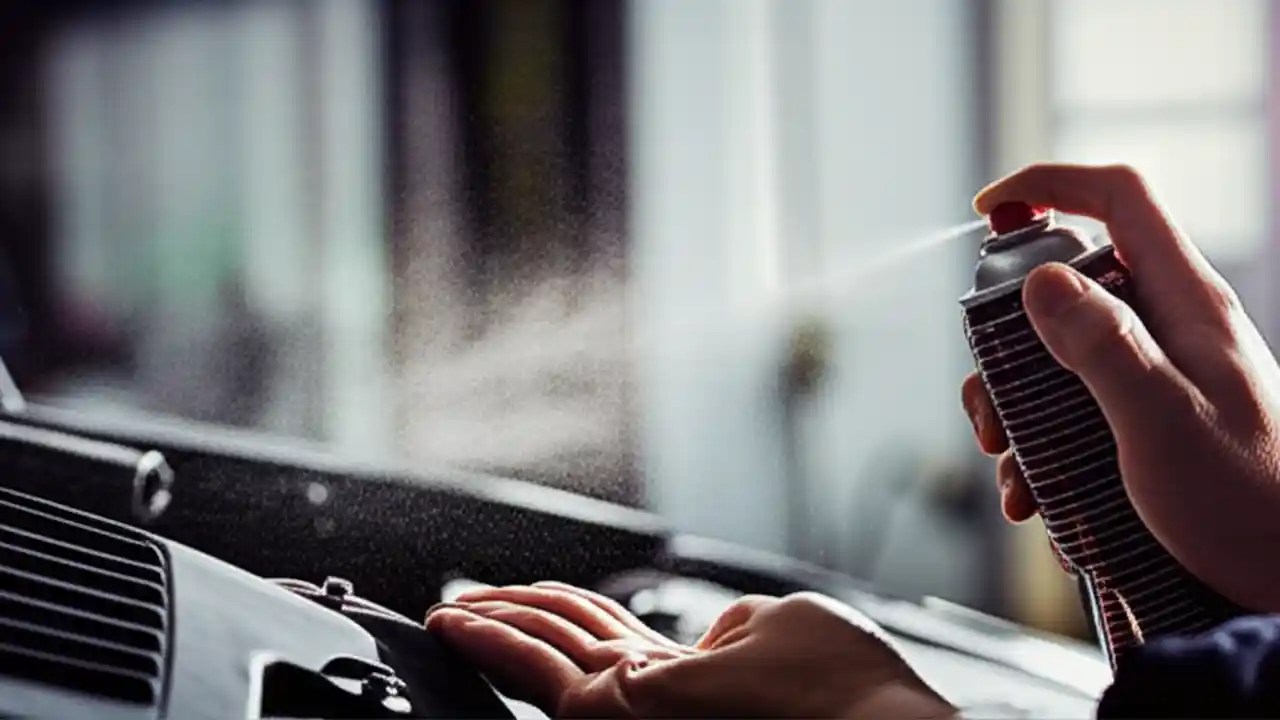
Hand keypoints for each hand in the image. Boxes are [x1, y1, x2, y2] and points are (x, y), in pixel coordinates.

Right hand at [426, 582, 954, 718]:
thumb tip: (713, 628)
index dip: (561, 617)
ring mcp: (636, 705)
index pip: (608, 641)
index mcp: (696, 673)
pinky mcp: (621, 717)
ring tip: (452, 611)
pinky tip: (459, 623)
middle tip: (463, 609)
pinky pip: (544, 672)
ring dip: (494, 625)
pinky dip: (495, 642)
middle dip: (513, 623)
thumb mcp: (782, 632)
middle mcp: (656, 693)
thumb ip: (728, 630)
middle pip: (568, 646)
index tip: (525, 599)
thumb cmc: (851, 689)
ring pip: (548, 652)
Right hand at [961, 163, 1279, 610]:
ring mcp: (1160, 376)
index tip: (986, 209)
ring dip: (1017, 412)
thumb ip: (1104, 345)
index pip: (1120, 201)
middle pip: (1068, 288)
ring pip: (1059, 358)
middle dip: (1007, 343)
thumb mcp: (1162, 423)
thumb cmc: (1248, 504)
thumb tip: (1041, 279)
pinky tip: (1039, 503)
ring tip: (1011, 473)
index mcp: (1186, 305)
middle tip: (988, 405)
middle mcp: (1171, 329)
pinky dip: (1041, 453)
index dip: (1051, 185)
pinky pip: (1074, 415)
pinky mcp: (1147, 424)